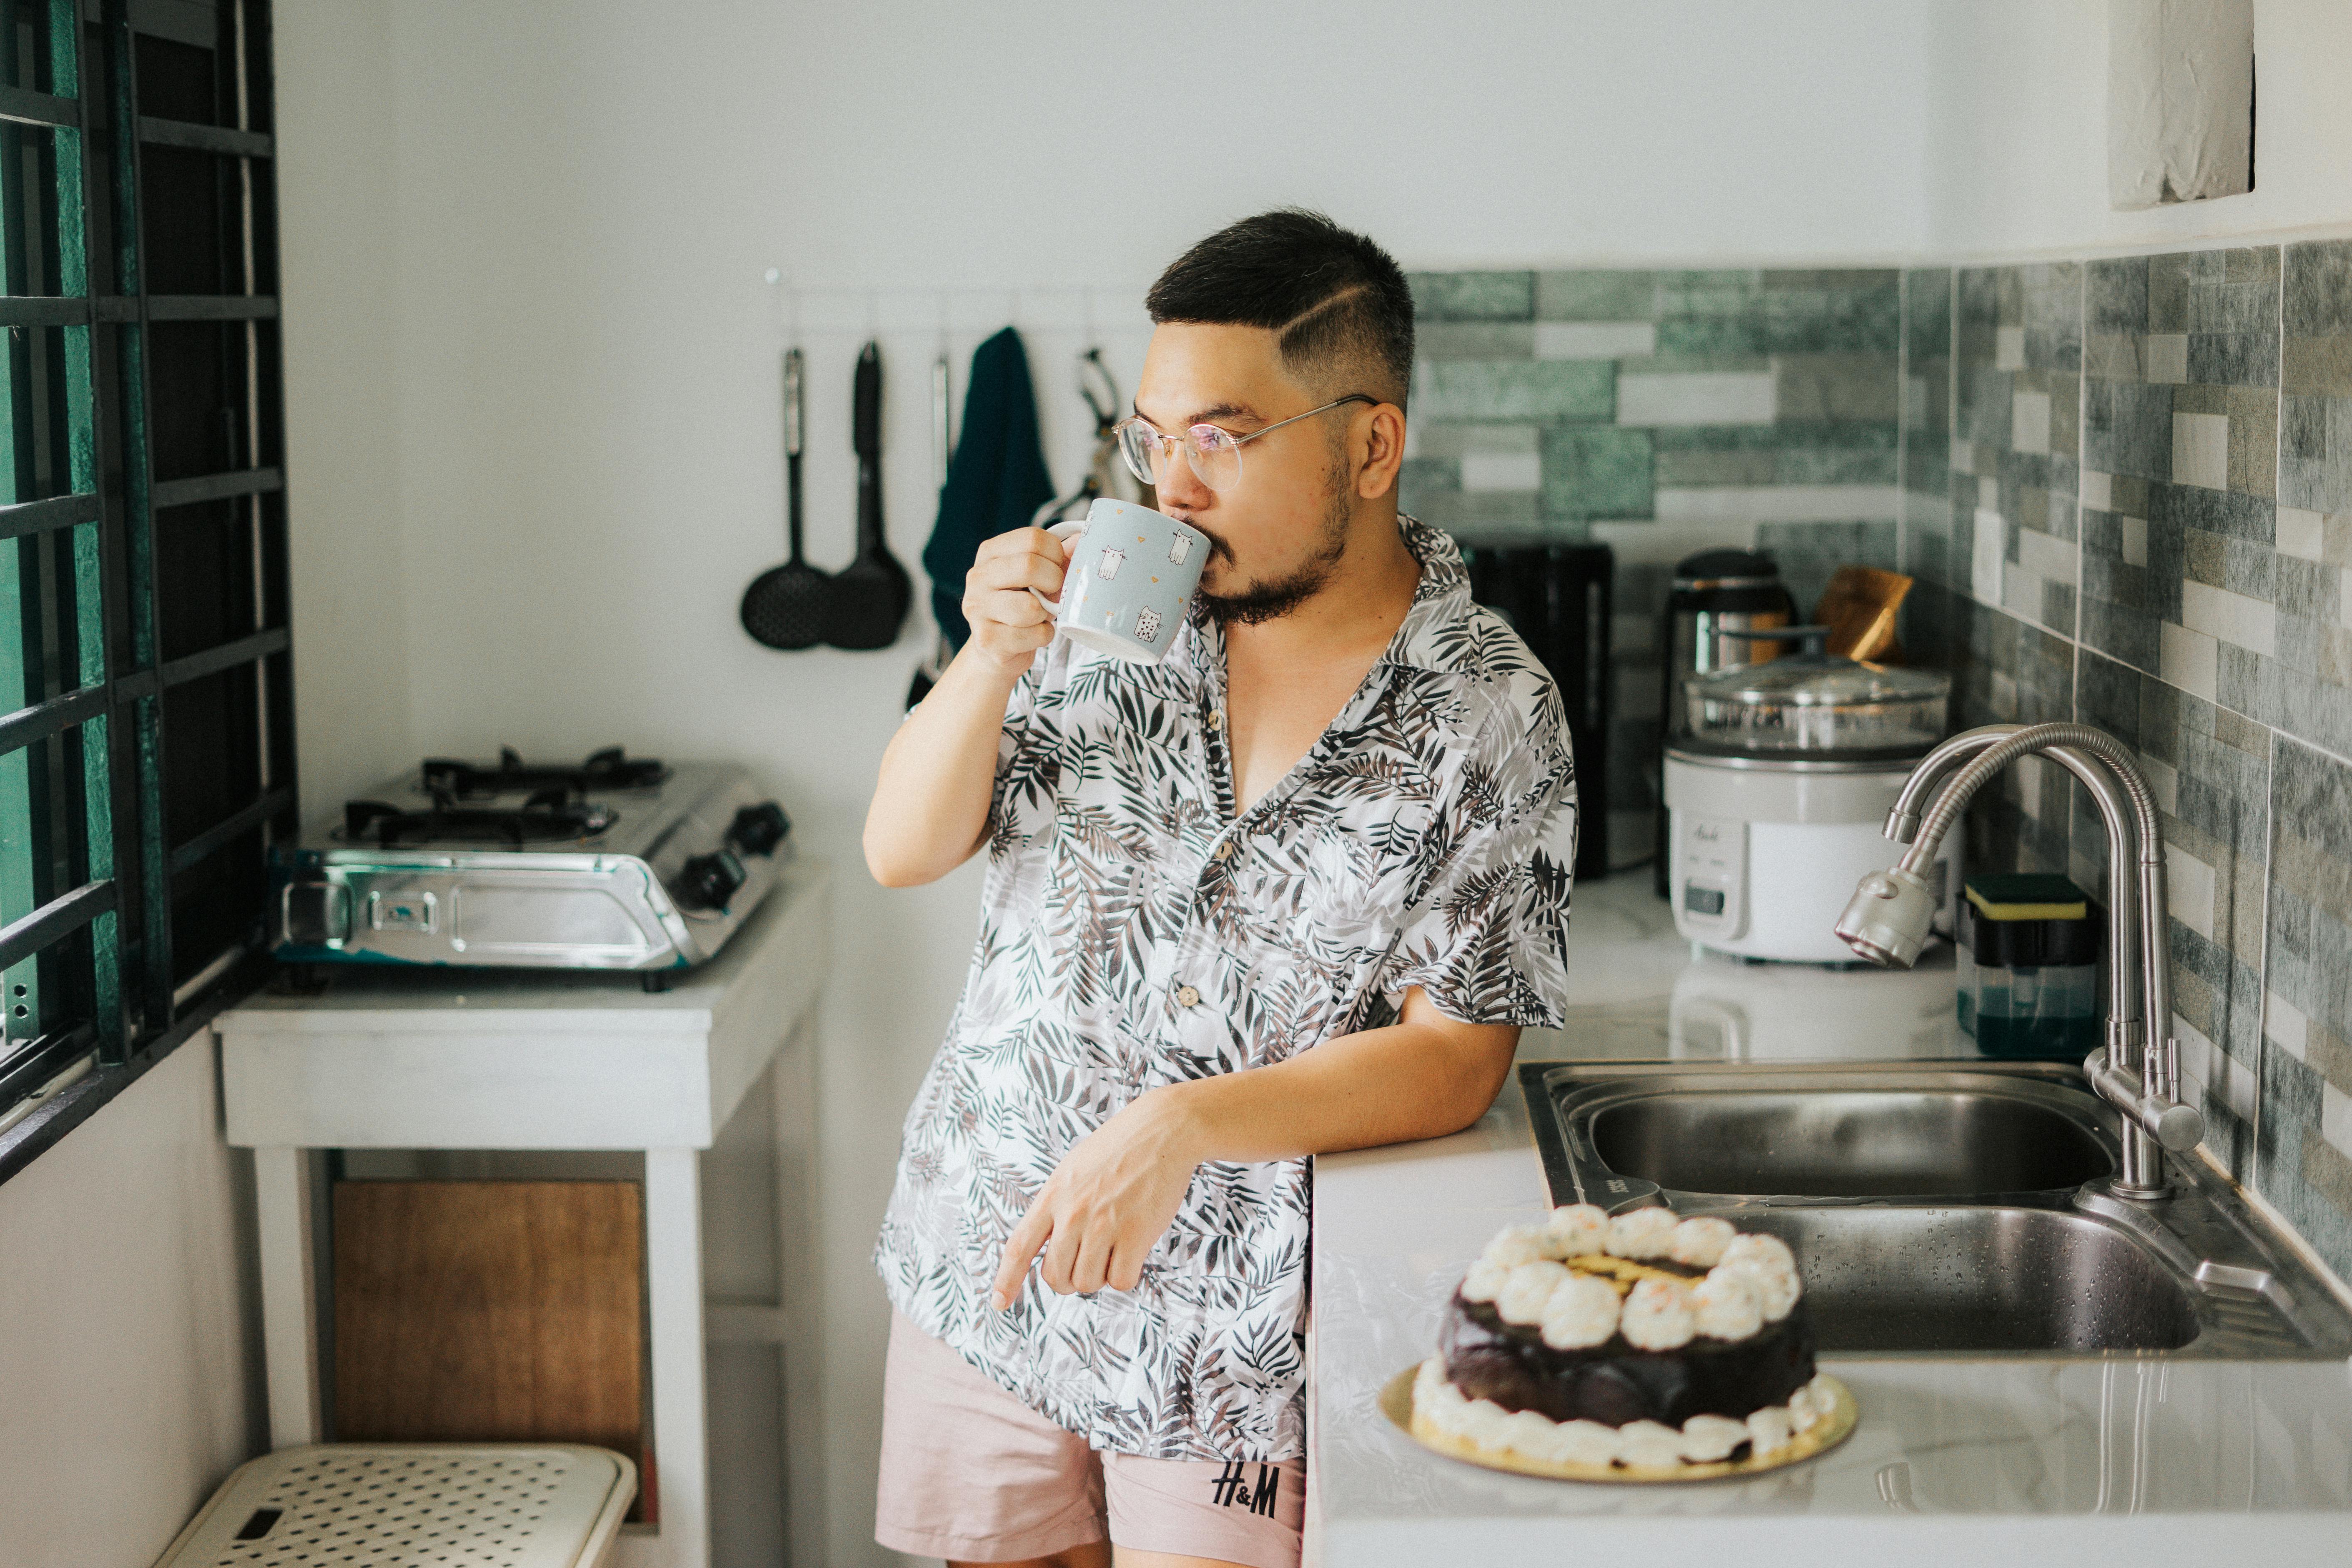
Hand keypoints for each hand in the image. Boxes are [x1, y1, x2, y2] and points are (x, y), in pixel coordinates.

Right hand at [962, 527, 1071, 678]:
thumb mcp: (1036, 576)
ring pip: (1030, 607)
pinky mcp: (987, 640)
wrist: (995, 648)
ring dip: (1045, 614)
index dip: (1056, 555)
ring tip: (1038, 616)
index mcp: (990, 553)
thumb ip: (1057, 556)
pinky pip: (1034, 635)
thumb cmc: (1020, 605)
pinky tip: (1032, 635)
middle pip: (1029, 566)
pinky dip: (1044, 636)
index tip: (1056, 569)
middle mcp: (978, 577)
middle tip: (1053, 593)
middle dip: (1054, 581)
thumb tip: (1084, 540)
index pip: (1032, 538)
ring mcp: (978, 609)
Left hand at [991, 1088, 1201, 1306]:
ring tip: (1113, 1247)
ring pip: (1087, 1283)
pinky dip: (1125, 1275)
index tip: (997, 1303)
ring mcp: (1104, 1225)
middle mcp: (1073, 1213)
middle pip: (1055, 1276)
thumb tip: (1052, 1248)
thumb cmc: (1118, 1149)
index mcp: (1053, 1195)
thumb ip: (1057, 1206)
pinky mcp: (1135, 1234)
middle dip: (1069, 1279)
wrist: (1162, 1129)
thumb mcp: (1072, 1170)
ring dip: (1100, 1275)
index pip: (1019, 1247)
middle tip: (1086, 1261)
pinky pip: (1120, 1281)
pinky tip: (1132, 1251)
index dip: (1006, 1281)